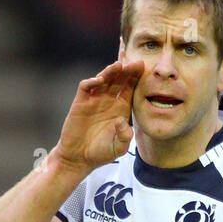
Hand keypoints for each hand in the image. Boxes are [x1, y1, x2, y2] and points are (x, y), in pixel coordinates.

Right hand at [52, 56, 143, 174]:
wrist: (78, 158)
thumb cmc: (100, 153)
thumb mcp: (118, 148)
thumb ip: (125, 137)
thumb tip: (122, 121)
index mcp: (121, 109)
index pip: (130, 88)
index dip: (136, 77)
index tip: (144, 66)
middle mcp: (108, 101)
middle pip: (119, 80)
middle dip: (126, 70)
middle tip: (135, 62)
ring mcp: (94, 100)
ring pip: (103, 79)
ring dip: (111, 71)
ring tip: (119, 65)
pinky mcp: (80, 102)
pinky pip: (86, 87)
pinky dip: (92, 82)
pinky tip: (100, 80)